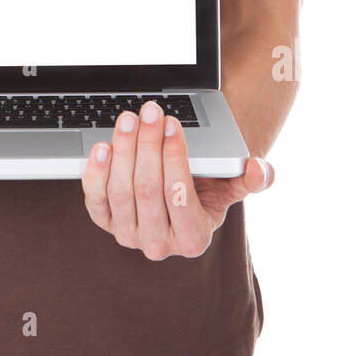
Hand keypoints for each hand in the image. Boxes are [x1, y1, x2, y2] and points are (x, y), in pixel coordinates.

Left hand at [81, 99, 272, 259]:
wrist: (181, 198)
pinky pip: (95, 200)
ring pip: (121, 191)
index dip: (174, 158)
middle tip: (150, 112)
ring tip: (129, 119)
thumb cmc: (206, 189)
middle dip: (148, 145)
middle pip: (147, 190)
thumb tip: (259, 170)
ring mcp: (128, 235)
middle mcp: (158, 244)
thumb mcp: (231, 186)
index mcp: (193, 239)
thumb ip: (251, 179)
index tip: (172, 124)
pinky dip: (95, 172)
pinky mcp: (105, 223)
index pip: (179, 196)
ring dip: (123, 150)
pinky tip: (102, 146)